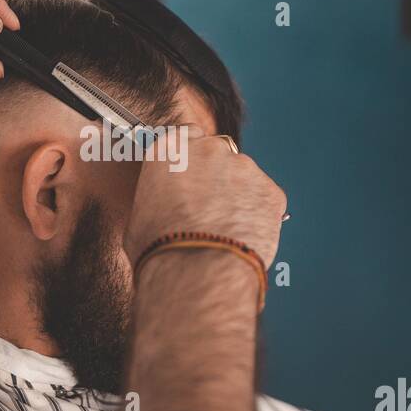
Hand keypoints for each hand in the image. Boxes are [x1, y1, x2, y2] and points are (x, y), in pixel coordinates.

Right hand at [124, 128, 286, 268]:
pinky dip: (259, 216)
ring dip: (239, 197)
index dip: (191, 160)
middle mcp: (209, 149)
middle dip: (217, 177)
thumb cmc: (158, 250)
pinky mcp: (270, 190)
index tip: (192, 178)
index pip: (186, 137)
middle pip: (218, 154)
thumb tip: (161, 209)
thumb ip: (158, 197)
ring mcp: (243, 167)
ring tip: (226, 232)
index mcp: (171, 148)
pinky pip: (265, 200)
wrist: (196, 272)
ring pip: (244, 178)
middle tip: (210, 209)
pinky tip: (243, 238)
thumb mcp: (140, 216)